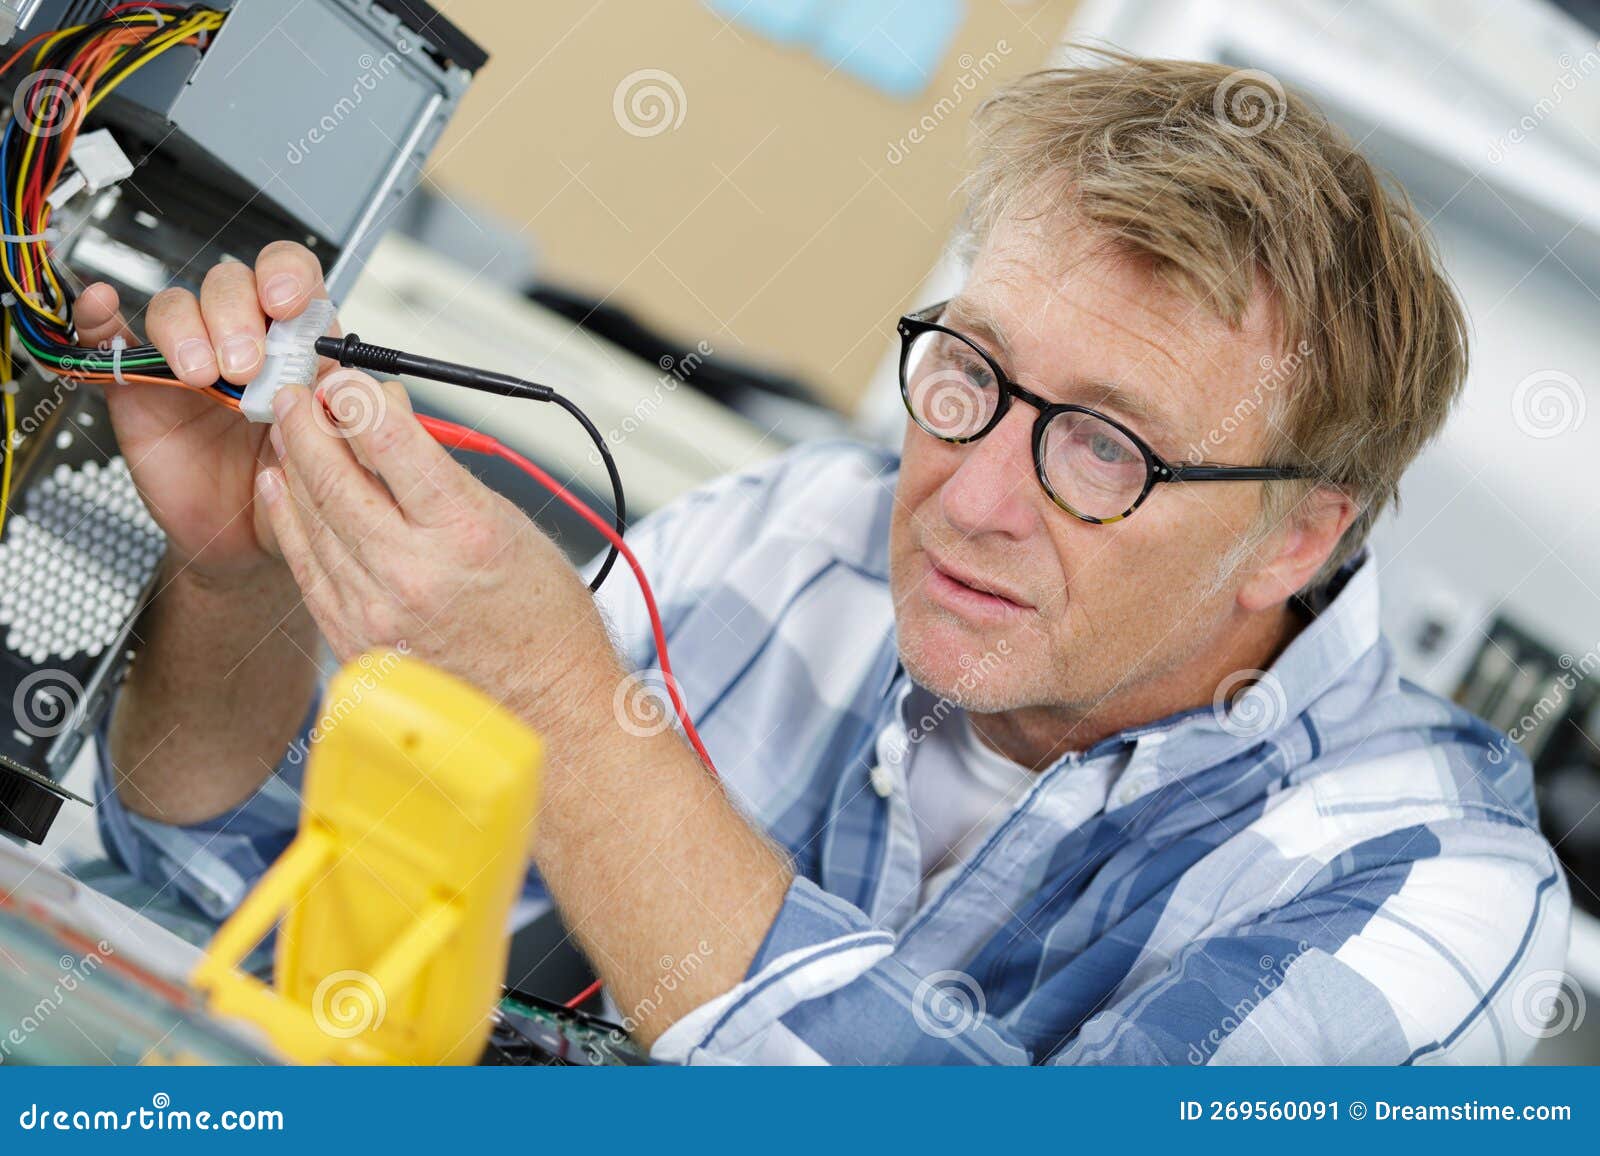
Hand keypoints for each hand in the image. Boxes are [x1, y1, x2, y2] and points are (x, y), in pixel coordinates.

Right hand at [77, 241, 332, 581]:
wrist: (249, 543)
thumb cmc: (297, 491)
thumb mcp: (338, 458)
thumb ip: (355, 422)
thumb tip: (375, 394)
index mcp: (299, 345)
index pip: (293, 279)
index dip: (288, 277)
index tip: (287, 304)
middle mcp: (244, 341)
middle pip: (233, 285)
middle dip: (238, 315)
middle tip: (246, 366)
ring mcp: (191, 358)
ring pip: (180, 306)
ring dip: (189, 329)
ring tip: (204, 376)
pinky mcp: (142, 385)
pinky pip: (114, 339)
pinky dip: (100, 316)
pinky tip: (103, 307)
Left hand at [255, 374, 618, 742]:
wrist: (544, 711)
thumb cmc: (542, 621)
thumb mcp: (509, 524)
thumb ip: (441, 472)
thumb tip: (390, 419)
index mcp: (465, 533)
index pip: (390, 441)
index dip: (356, 398)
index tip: (345, 376)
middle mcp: (414, 572)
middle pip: (335, 477)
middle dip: (310, 423)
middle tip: (301, 392)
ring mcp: (376, 611)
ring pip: (312, 518)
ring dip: (293, 464)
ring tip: (289, 429)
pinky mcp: (353, 641)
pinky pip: (307, 567)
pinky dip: (290, 519)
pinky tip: (280, 488)